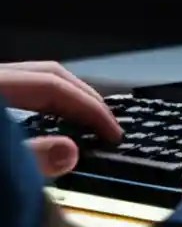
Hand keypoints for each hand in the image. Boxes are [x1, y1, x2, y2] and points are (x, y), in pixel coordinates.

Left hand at [0, 61, 122, 177]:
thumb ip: (26, 156)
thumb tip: (68, 153)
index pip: (51, 86)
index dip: (88, 108)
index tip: (112, 133)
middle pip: (48, 75)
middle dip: (84, 99)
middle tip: (107, 126)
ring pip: (34, 79)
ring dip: (66, 100)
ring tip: (86, 124)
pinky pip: (19, 92)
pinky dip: (42, 106)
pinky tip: (48, 125)